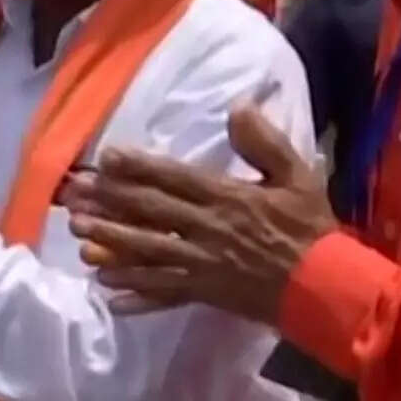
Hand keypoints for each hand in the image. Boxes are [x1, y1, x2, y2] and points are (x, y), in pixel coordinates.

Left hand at [64, 102, 337, 322]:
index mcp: (228, 197)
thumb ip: (265, 142)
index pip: (174, 178)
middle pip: (151, 213)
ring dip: (111, 245)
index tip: (106, 158)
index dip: (139, 167)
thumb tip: (237, 106)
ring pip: (149, 253)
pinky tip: (108, 293)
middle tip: (74, 196)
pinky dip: (137, 294)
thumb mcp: (299, 175)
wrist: (326, 286)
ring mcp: (203, 264)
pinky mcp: (205, 294)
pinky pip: (165, 293)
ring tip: (78, 239)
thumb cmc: (312, 229)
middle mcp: (207, 229)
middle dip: (110, 203)